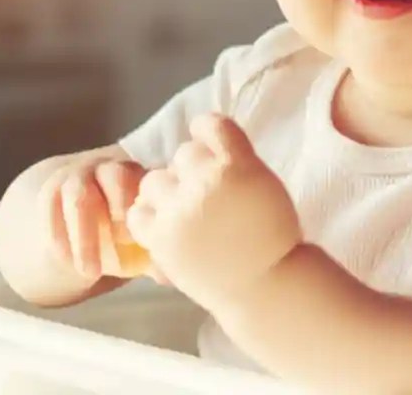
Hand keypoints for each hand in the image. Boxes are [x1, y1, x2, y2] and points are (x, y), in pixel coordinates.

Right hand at [39, 155, 149, 281]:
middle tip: (125, 241)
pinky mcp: (53, 189)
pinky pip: (50, 206)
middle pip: (115, 176)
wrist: (85, 211)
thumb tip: (167, 278)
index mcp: (140, 174)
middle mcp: (110, 166)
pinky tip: (66, 261)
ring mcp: (79, 174)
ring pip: (79, 196)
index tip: (148, 235)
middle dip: (120, 208)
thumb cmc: (122, 228)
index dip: (148, 204)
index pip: (148, 178)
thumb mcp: (140, 238)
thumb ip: (154, 254)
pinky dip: (57, 234)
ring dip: (85, 236)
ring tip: (90, 272)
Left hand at [127, 114, 301, 312]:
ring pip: (155, 180)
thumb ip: (236, 161)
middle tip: (206, 193)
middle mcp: (206, 181)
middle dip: (194, 169)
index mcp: (239, 164)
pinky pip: (139, 211)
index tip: (209, 143)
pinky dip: (149, 215)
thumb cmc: (272, 237)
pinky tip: (165, 223)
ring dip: (168, 191)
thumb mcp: (264, 185)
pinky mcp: (161, 238)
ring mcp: (179, 210)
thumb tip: (205, 146)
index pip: (211, 125)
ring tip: (183, 210)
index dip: (208, 132)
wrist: (265, 287)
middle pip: (184, 154)